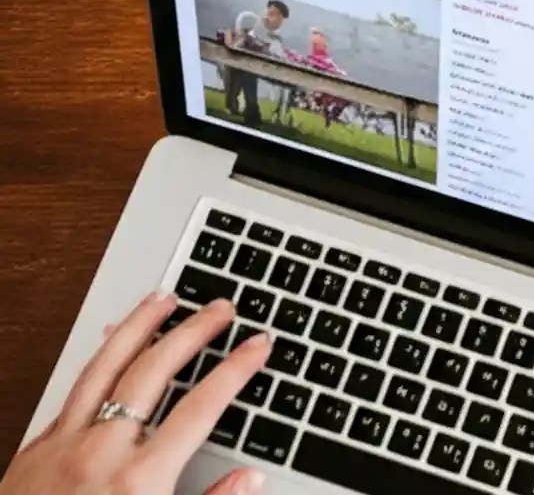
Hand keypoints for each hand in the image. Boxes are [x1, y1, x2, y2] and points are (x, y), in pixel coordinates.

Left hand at [0, 292, 271, 494]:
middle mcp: (102, 452)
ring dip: (139, 326)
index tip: (258, 346)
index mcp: (140, 481)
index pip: (203, 406)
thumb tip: (249, 480)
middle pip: (155, 371)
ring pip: (106, 366)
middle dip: (193, 331)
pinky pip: (73, 388)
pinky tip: (109, 341)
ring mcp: (63, 445)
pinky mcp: (35, 450)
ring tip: (163, 298)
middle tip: (220, 308)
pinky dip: (98, 357)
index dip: (237, 369)